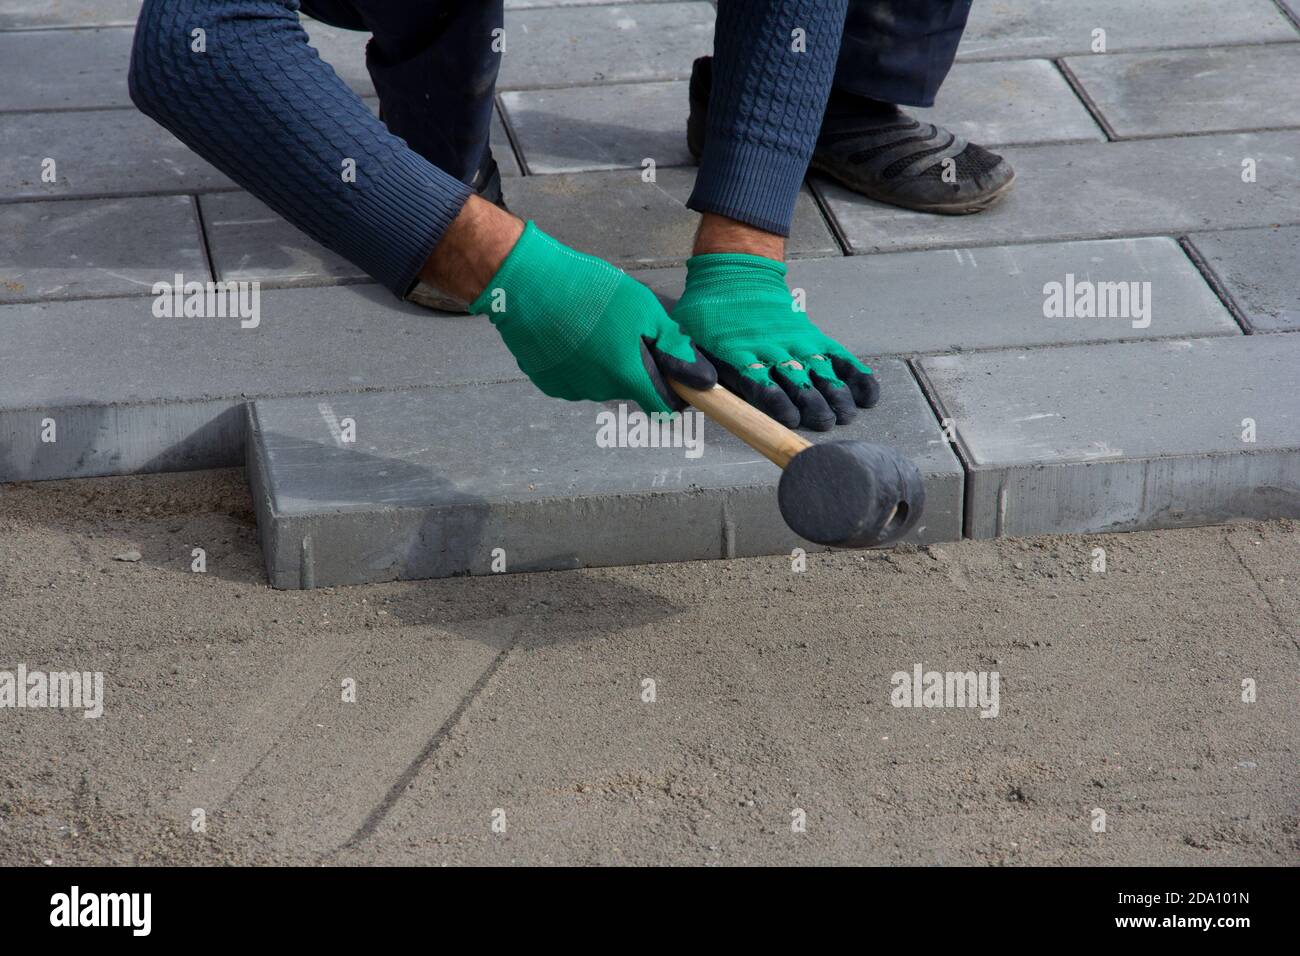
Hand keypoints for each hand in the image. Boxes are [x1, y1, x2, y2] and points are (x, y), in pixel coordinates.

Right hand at [470, 221, 715, 413]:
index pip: (663, 408)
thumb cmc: (591, 291)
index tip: (672, 377)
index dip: (674, 395)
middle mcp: (600, 391)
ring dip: (603, 364)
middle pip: (631, 388)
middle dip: (633, 366)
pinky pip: (573, 380)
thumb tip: (703, 379)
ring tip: (590, 327)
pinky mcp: (548, 384)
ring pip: (601, 383)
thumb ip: (674, 346)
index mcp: (628, 374)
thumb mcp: (644, 309)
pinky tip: (568, 336)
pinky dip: (576, 364)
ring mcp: (571, 390)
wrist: (529, 285)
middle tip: (621, 329)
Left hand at [670, 253, 878, 429]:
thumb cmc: (707, 315)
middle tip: (825, 422)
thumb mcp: (685, 334)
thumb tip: (695, 389)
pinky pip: (838, 356)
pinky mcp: (811, 336)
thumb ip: (686, 361)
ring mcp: (794, 342)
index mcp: (737, 352)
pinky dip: (855, 375)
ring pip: (820, 371)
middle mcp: (770, 349)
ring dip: (835, 395)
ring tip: (845, 415)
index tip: (790, 417)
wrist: (735, 274)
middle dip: (813, 404)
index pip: (760, 381)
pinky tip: (868, 395)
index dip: (777, 400)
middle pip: (796, 380)